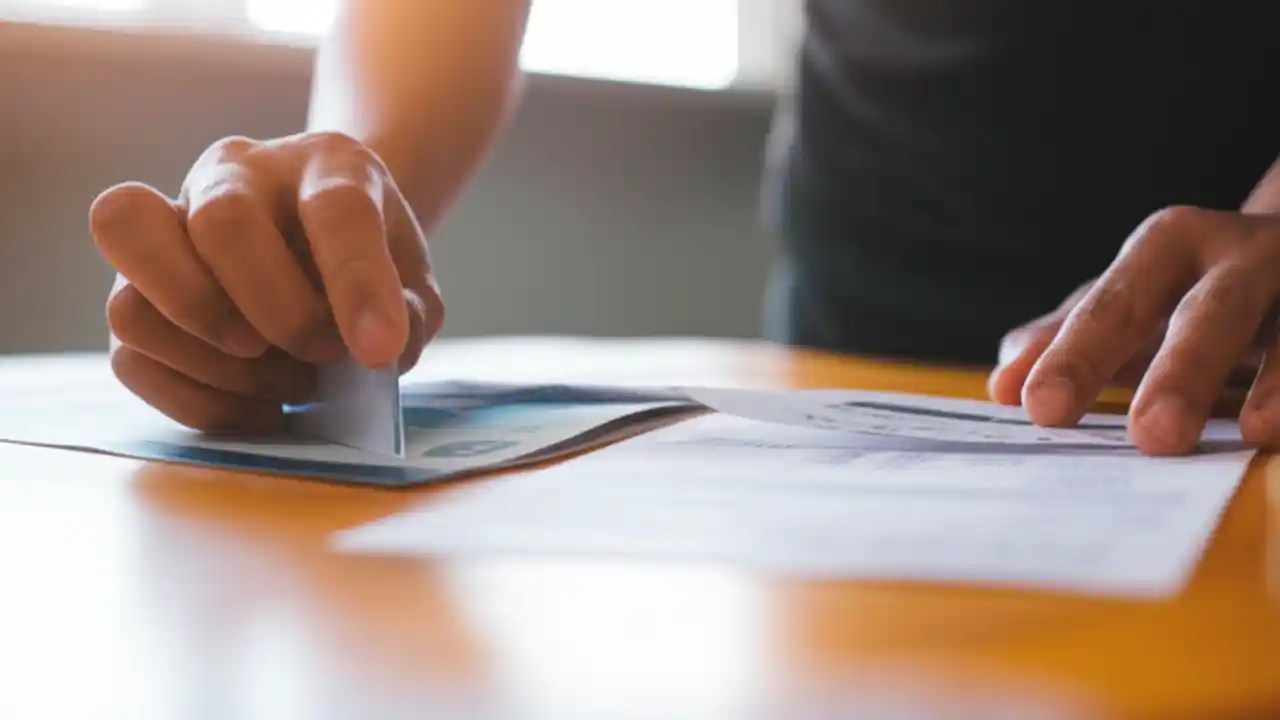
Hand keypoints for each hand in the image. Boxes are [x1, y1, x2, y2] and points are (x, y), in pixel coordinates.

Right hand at [93, 132, 443, 432]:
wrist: (324, 238)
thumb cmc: (371, 263)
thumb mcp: (413, 282)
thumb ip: (409, 313)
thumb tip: (379, 352)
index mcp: (325, 164)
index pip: (337, 208)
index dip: (357, 283)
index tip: (379, 350)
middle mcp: (233, 176)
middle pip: (219, 224)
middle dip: (277, 313)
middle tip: (321, 352)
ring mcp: (169, 230)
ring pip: (134, 295)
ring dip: (218, 363)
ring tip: (288, 382)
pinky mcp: (134, 291)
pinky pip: (129, 355)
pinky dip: (197, 398)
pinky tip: (259, 406)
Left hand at [988, 205, 1279, 454]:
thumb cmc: (1193, 286)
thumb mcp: (1133, 302)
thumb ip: (1070, 340)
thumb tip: (1003, 381)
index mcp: (1168, 247)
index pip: (1113, 304)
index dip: (1078, 353)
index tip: (1040, 406)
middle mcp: (1243, 254)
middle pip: (1210, 310)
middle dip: (1183, 369)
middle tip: (1151, 434)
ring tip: (1258, 431)